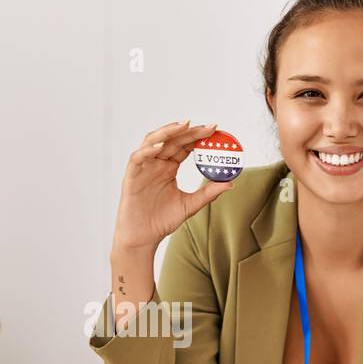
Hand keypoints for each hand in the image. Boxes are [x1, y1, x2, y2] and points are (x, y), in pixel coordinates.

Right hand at [112, 120, 236, 251]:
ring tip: (184, 125)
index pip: (184, 146)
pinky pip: (138, 158)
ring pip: (153, 142)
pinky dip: (147, 150)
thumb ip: (208, 193)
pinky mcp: (131, 176)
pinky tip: (161, 146)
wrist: (143, 238)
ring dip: (168, 132)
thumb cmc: (162, 221)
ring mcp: (143, 168)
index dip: (198, 137)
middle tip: (207, 127)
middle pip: (172, 140)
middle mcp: (156, 164)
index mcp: (169, 168)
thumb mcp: (190, 205)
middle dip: (189, 131)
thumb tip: (230, 183)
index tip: (215, 131)